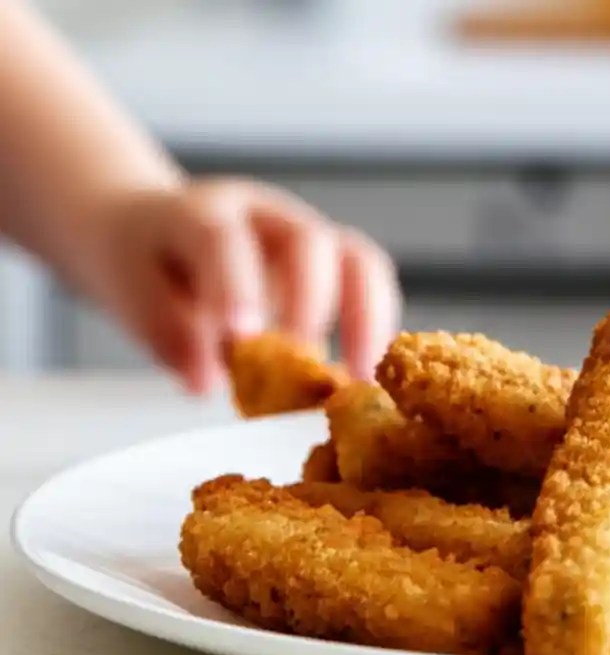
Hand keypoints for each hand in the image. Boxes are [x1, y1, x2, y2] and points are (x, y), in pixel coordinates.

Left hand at [72, 178, 401, 392]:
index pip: (222, 240)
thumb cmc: (144, 260)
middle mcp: (266, 216)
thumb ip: (166, 333)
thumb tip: (207, 382)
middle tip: (305, 365)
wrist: (155, 228)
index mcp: (202, 213)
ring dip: (366, 319)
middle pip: (310, 242)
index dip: (237, 286)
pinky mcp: (333, 264)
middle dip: (313, 305)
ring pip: (358, 259)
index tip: (244, 338)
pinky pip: (369, 285)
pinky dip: (374, 327)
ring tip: (359, 378)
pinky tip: (362, 372)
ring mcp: (308, 236)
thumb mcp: (131, 291)